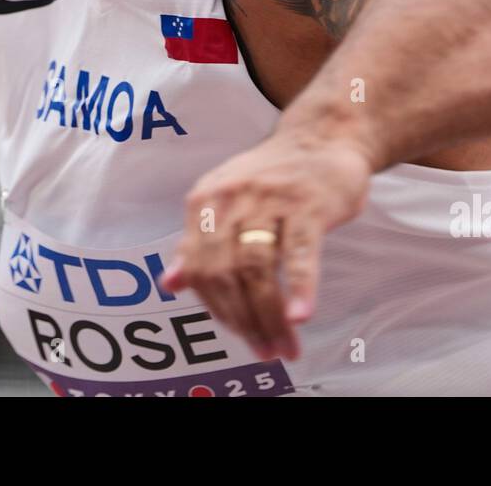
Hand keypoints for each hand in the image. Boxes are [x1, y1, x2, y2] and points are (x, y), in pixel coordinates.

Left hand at [158, 133, 372, 361]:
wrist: (321, 137)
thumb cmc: (273, 176)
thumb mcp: (225, 201)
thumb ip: (198, 242)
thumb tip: (169, 283)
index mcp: (206, 200)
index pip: (198, 267)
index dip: (216, 308)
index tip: (237, 334)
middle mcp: (232, 198)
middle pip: (226, 274)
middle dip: (244, 321)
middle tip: (264, 352)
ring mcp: (270, 201)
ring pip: (259, 270)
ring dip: (270, 316)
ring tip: (283, 346)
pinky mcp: (307, 206)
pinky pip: (299, 254)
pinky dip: (299, 288)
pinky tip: (300, 317)